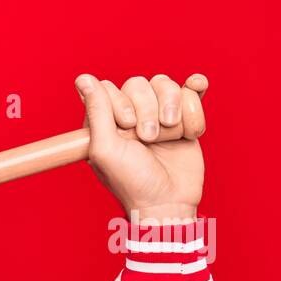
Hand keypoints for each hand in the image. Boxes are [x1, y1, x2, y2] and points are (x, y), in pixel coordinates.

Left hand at [74, 72, 207, 221]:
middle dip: (149, 110)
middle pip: (139, 83)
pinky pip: (190, 90)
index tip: (128, 129)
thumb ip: (96, 112)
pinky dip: (193, 93)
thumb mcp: (105, 149)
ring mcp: (157, 115)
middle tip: (149, 139)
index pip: (110, 88)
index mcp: (104, 122)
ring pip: (166, 85)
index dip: (122, 104)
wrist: (169, 201)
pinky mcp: (183, 118)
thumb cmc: (132, 180)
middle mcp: (130, 114)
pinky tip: (197, 87)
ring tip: (173, 134)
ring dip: (173, 108)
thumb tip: (84, 79)